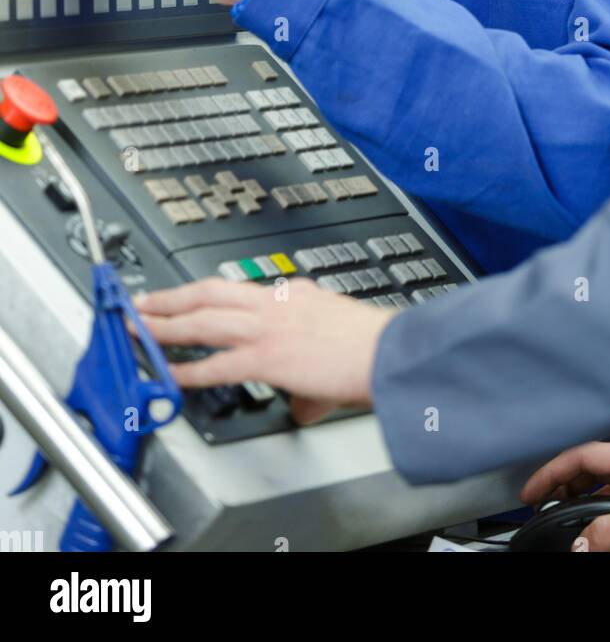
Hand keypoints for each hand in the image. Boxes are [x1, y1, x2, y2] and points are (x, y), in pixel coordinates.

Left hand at [134, 276, 397, 424]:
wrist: (388, 351)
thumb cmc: (373, 346)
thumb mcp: (337, 338)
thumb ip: (312, 368)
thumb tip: (305, 398)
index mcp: (295, 293)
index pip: (243, 290)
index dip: (209, 296)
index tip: (193, 299)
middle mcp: (277, 302)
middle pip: (210, 291)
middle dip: (173, 296)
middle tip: (146, 300)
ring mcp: (269, 327)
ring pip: (203, 319)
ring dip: (167, 324)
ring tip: (140, 328)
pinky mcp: (268, 357)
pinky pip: (217, 364)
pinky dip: (189, 370)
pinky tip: (171, 374)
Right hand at [520, 441, 609, 551]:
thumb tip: (582, 544)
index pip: (584, 456)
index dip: (553, 471)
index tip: (532, 491)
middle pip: (593, 469)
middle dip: (565, 485)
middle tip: (544, 505)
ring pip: (609, 488)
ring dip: (585, 501)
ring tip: (567, 518)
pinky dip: (606, 513)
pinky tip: (603, 531)